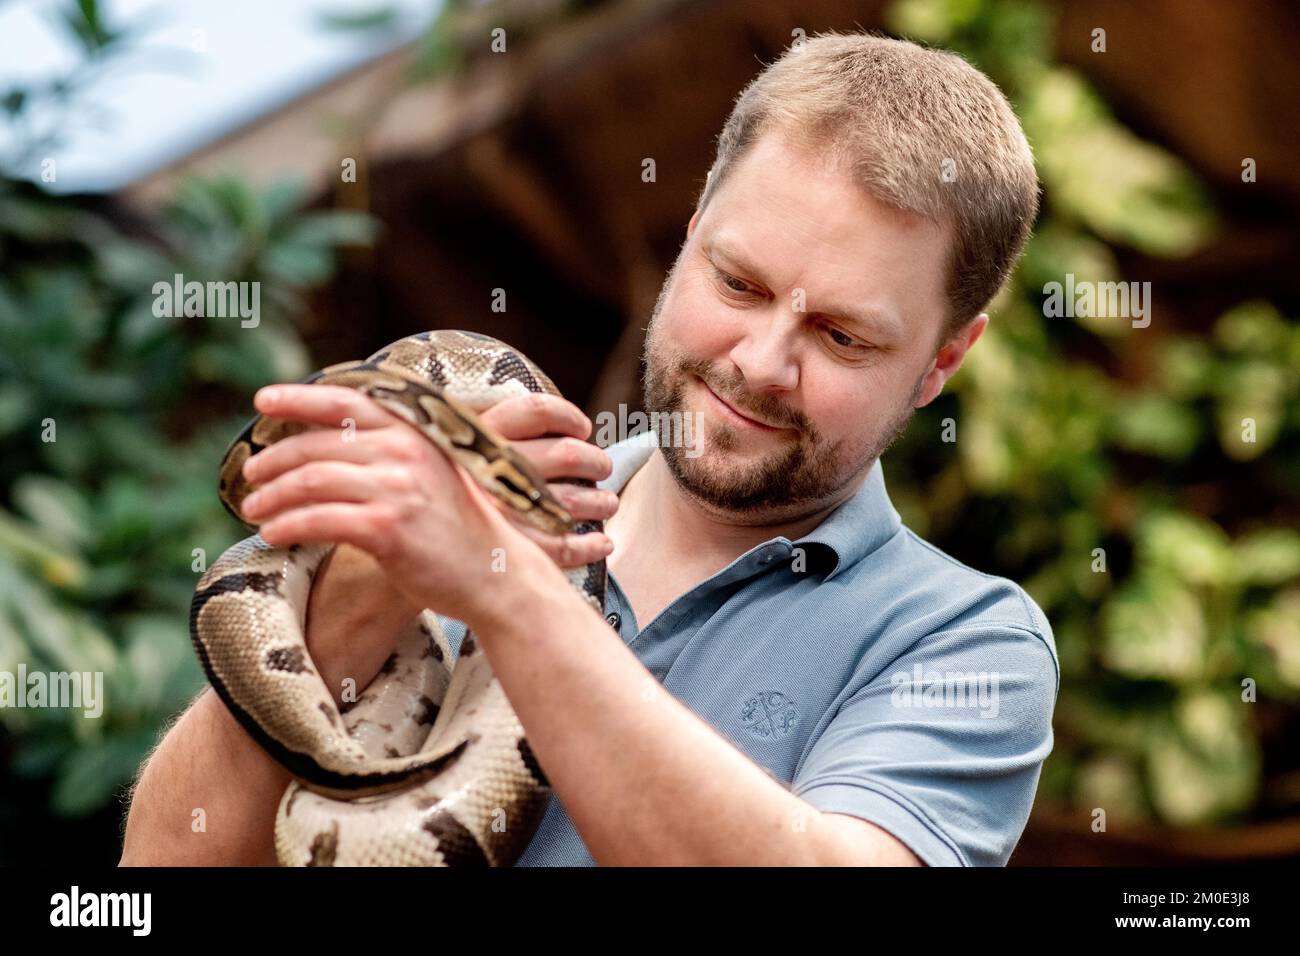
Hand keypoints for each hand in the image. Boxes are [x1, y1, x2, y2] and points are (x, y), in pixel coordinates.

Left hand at [237, 384, 616, 623]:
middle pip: (317, 445)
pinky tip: (273, 534)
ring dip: (272, 495)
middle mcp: (406, 452)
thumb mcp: (433, 472)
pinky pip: (317, 520)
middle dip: (274, 460)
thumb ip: (393, 451)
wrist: (496, 573)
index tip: (262, 401)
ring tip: (254, 509)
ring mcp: (397, 488)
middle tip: (252, 474)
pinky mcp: (386, 528)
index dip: (299, 398)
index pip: (347, 400)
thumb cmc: (458, 527)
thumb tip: (330, 442)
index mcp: (416, 431)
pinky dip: (287, 526)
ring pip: (311, 481)